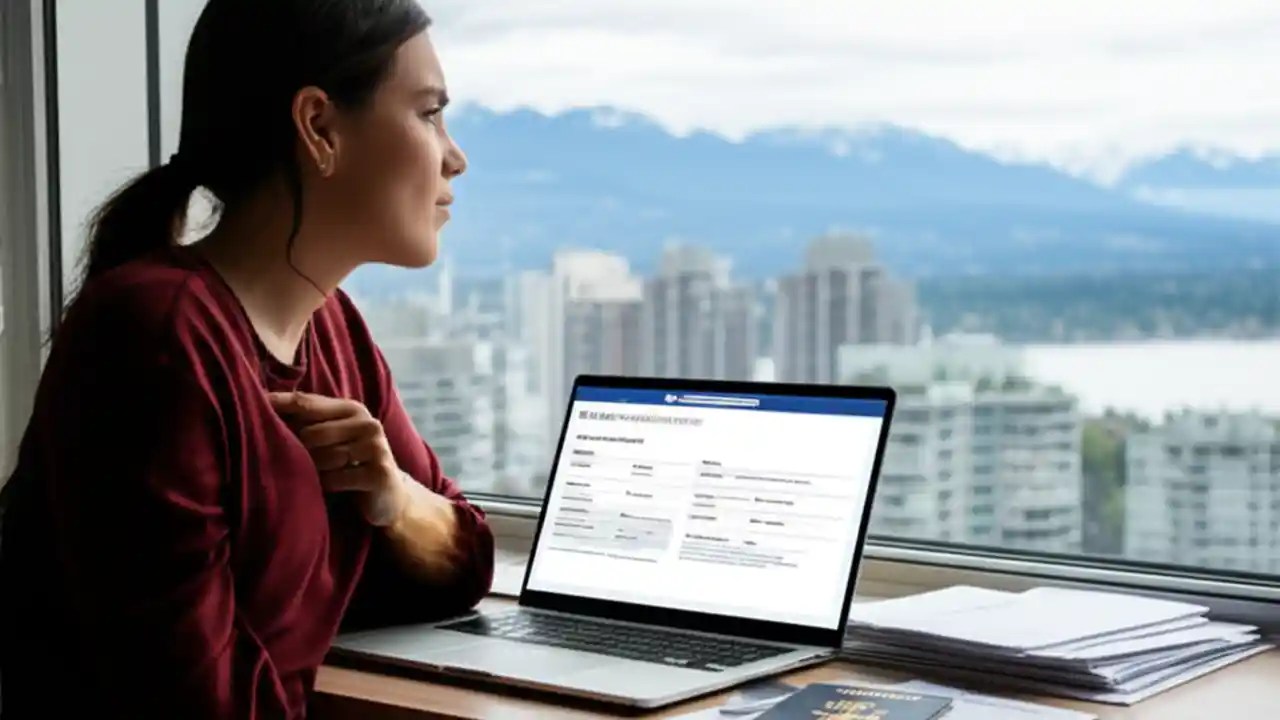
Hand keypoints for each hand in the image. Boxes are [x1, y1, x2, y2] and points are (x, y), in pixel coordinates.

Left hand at [269, 391, 410, 526]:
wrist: (390, 495)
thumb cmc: (351, 464)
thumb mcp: (334, 437)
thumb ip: (307, 421)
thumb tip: (261, 405)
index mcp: (352, 409)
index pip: (307, 402)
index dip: (278, 404)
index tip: (252, 404)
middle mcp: (367, 423)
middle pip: (311, 433)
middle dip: (302, 452)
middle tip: (308, 464)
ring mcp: (376, 447)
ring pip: (323, 458)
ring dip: (316, 472)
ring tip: (323, 476)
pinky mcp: (379, 473)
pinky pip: (335, 479)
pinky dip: (328, 487)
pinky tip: (334, 489)